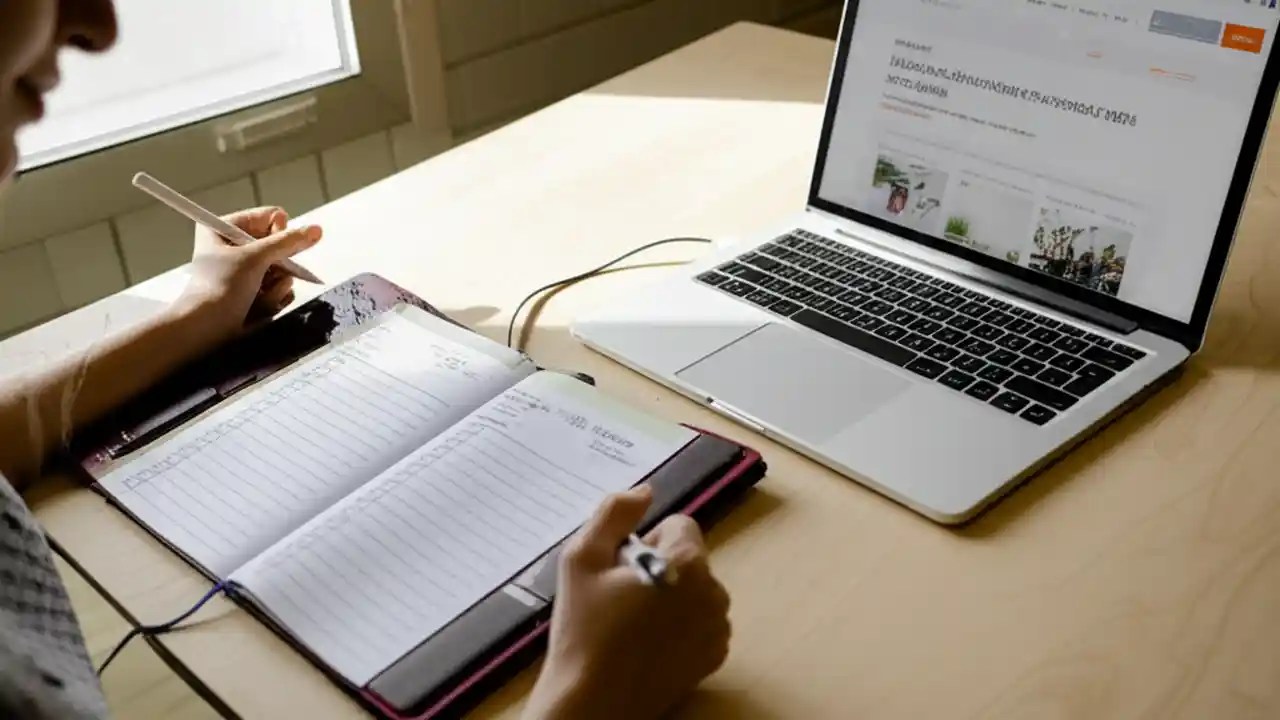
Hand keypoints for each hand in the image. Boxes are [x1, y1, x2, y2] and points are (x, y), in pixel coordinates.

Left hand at [173, 207, 321, 346]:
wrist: (205, 328)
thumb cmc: (220, 288)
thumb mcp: (254, 258)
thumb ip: (288, 242)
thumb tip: (316, 230)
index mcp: (225, 227)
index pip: (270, 217)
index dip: (279, 232)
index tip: (271, 250)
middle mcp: (236, 246)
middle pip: (281, 245)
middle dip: (278, 264)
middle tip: (265, 275)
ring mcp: (247, 270)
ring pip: (284, 269)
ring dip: (276, 285)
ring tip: (257, 295)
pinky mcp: (255, 290)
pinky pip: (281, 287)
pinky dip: (274, 297)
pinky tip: (258, 305)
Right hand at [525, 487, 731, 719]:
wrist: (593, 702)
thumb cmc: (584, 630)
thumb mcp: (581, 559)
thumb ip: (614, 513)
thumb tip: (646, 491)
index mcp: (688, 562)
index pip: (678, 525)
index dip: (645, 542)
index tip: (620, 569)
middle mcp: (714, 592)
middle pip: (688, 558)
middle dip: (660, 568)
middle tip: (620, 598)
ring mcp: (718, 628)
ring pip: (695, 590)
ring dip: (671, 597)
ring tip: (632, 624)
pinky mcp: (715, 657)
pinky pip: (701, 622)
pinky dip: (681, 627)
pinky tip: (648, 645)